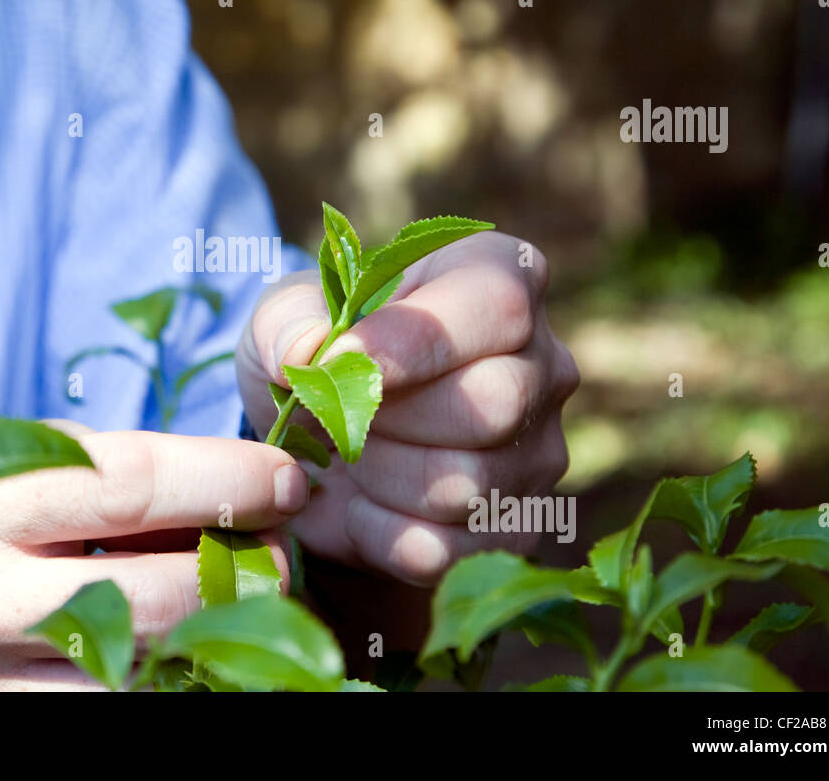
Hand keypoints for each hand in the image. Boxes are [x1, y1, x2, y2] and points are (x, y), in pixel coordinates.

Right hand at [0, 426, 304, 689]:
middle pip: (157, 596)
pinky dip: (179, 680)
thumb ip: (118, 468)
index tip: (287, 479)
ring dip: (223, 637)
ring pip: (153, 674)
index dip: (226, 479)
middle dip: (244, 571)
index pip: (129, 486)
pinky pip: (128, 710)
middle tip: (278, 550)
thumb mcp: (27, 463)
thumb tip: (248, 485)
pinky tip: (191, 648)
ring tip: (238, 601)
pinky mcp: (5, 729)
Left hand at [237, 231, 578, 588]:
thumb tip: (308, 350)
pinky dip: (382, 536)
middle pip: (496, 401)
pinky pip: (449, 550)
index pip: (496, 305)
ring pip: (468, 483)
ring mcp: (540, 452)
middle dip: (389, 417)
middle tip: (337, 412)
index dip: (412, 340)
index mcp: (500, 278)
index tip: (338, 359)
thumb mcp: (284, 316)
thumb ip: (287, 319)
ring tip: (349, 453)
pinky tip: (360, 505)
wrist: (318, 438)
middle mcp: (544, 363)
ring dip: (378, 476)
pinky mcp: (514, 527)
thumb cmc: (318, 352)